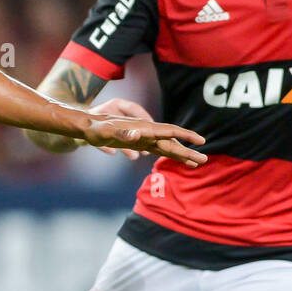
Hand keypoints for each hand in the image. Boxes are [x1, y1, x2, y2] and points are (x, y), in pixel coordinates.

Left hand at [80, 110, 205, 167]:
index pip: (168, 131)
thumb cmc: (95, 129)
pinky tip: (177, 160)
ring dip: (181, 154)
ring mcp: (143, 138)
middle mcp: (145, 131)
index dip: (185, 136)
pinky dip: (168, 155)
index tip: (200, 141)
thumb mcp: (105, 132)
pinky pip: (157, 150)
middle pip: (171, 142)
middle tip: (205, 161)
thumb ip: (121, 134)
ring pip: (166, 147)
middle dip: (187, 151)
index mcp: (142, 128)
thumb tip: (137, 135)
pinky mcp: (138, 143)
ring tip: (196, 164)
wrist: (86, 126)